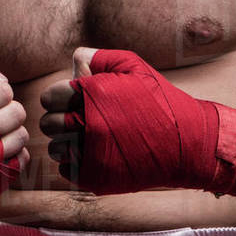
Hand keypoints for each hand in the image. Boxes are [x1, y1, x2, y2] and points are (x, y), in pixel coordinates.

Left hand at [40, 46, 235, 197]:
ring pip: (55, 149)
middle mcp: (89, 125)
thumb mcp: (135, 67)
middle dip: (59, 119)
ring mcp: (92, 154)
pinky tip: (96, 153)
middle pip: (48, 124)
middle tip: (79, 120)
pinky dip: (75, 163)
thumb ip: (99, 58)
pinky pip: (66, 170)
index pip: (49, 98)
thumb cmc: (160, 101)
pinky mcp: (97, 178)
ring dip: (65, 143)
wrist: (187, 145)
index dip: (58, 98)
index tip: (70, 101)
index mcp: (93, 95)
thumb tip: (75, 60)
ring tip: (86, 137)